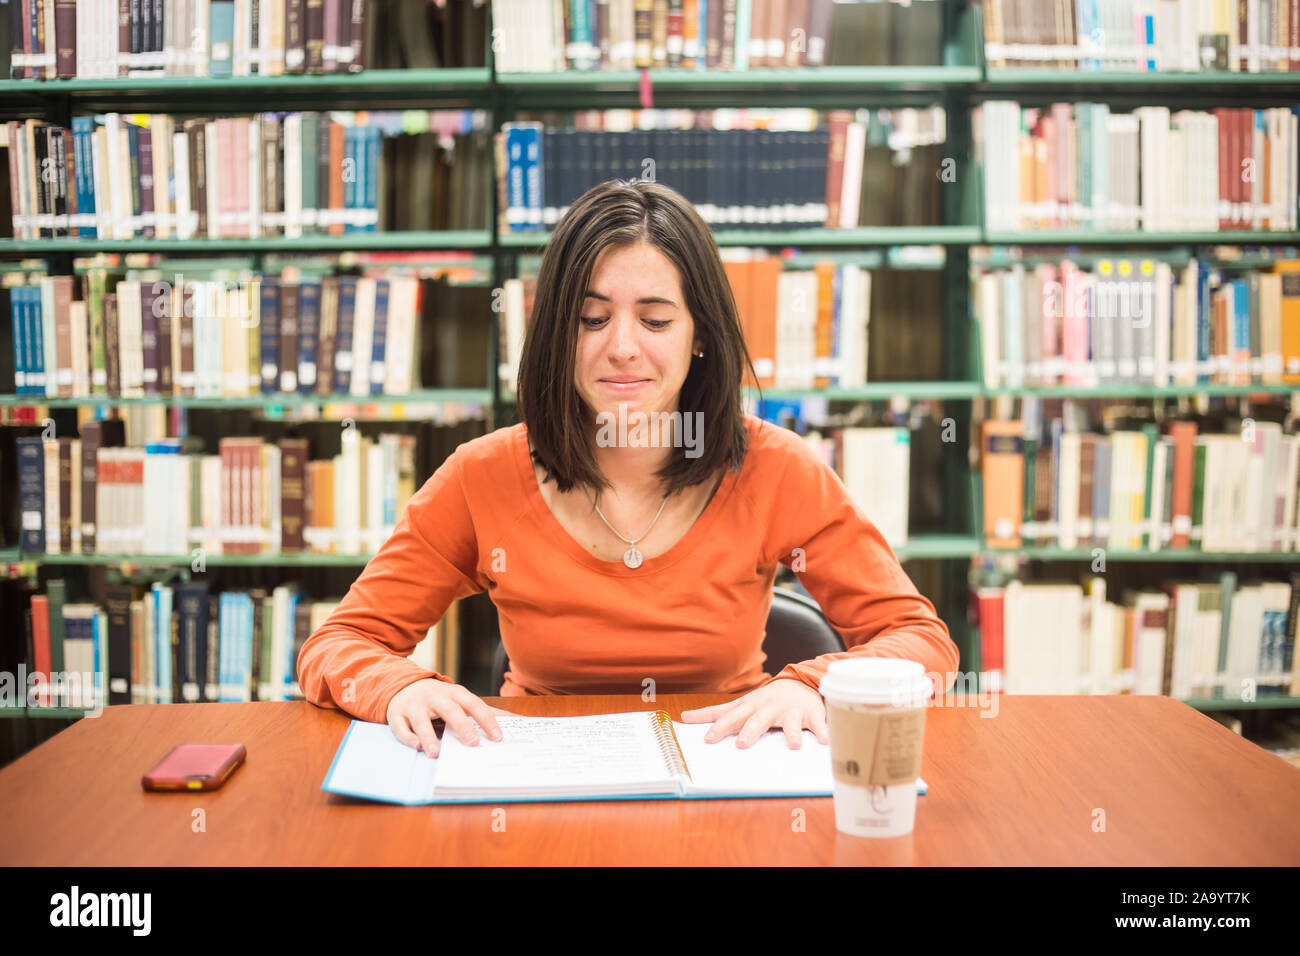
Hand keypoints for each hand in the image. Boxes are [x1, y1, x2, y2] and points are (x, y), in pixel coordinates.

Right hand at [386, 679, 514, 757]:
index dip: (486, 720)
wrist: (403, 684)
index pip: (474, 705)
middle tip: (472, 743)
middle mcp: (434, 697)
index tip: (497, 737)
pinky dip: (408, 737)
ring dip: (429, 736)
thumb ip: (484, 710)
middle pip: (450, 710)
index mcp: (454, 693)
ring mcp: (414, 705)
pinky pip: (400, 727)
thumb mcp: (460, 698)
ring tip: (436, 753)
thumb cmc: (439, 697)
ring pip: (421, 720)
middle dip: (461, 726)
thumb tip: (515, 719)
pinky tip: (417, 747)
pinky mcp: (396, 714)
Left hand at [679, 678, 828, 749]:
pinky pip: (818, 723)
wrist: (800, 683)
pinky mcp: (812, 714)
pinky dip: (823, 731)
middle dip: (751, 731)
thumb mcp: (740, 703)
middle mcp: (770, 707)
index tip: (708, 739)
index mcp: (751, 706)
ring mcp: (791, 710)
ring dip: (792, 732)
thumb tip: (685, 717)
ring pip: (790, 722)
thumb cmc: (765, 699)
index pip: (733, 717)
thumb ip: (714, 713)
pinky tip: (826, 742)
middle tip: (742, 745)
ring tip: (794, 746)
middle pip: (759, 719)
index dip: (720, 727)